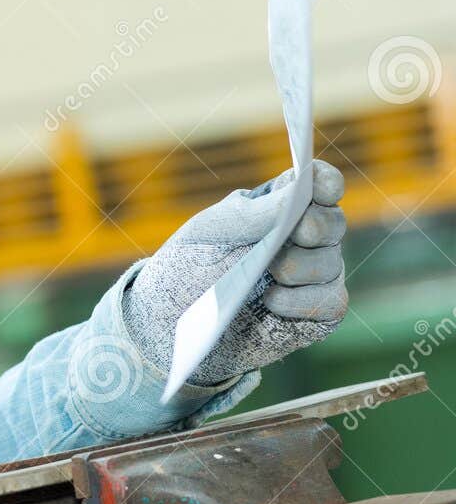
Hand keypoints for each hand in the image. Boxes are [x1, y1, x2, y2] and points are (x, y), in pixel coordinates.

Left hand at [120, 160, 346, 387]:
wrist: (171, 321)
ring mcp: (310, 276)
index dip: (325, 183)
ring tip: (271, 274)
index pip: (317, 185)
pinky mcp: (312, 313)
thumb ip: (258, 213)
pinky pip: (330, 301)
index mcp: (277, 207)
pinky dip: (302, 301)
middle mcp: (301, 239)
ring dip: (302, 266)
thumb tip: (300, 189)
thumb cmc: (189, 267)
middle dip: (317, 226)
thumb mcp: (214, 232)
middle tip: (298, 233)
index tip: (320, 188)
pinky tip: (272, 301)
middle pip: (333, 223)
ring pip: (331, 263)